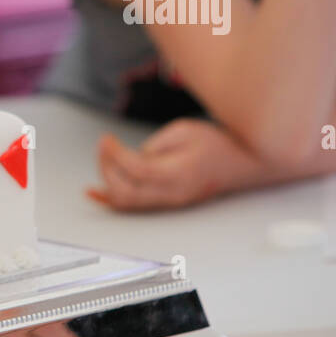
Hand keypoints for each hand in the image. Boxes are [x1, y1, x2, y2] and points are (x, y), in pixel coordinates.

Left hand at [86, 118, 268, 210]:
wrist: (242, 163)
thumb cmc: (216, 143)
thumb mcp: (185, 131)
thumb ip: (155, 145)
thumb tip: (130, 158)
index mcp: (178, 174)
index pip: (136, 170)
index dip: (115, 154)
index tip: (106, 138)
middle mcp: (171, 194)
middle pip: (125, 189)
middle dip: (106, 166)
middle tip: (104, 145)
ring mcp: (168, 202)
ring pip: (126, 202)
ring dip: (107, 180)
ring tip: (103, 157)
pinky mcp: (165, 202)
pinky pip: (133, 206)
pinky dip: (109, 199)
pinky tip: (93, 193)